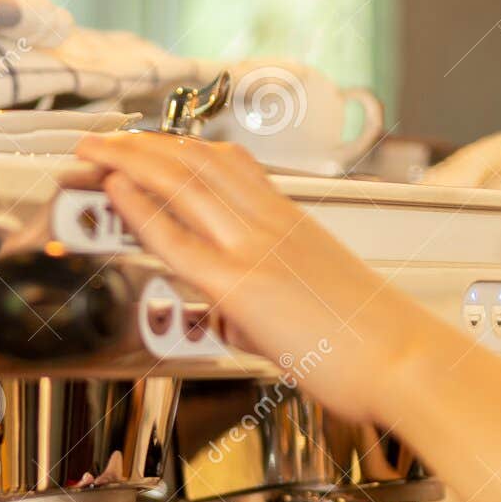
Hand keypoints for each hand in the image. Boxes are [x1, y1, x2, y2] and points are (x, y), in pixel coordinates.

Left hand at [73, 132, 473, 425]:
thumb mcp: (319, 304)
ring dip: (130, 159)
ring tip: (96, 151)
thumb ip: (267, 302)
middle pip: (197, 161)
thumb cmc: (375, 346)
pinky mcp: (242, 286)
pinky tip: (115, 191)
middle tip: (108, 140)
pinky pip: (177, 237)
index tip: (155, 146)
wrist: (404, 361)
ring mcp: (256, 250)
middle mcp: (274, 225)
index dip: (183, 149)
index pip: (230, 165)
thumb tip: (237, 316)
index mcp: (296, 225)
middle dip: (144, 145)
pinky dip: (139, 208)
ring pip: (181, 182)